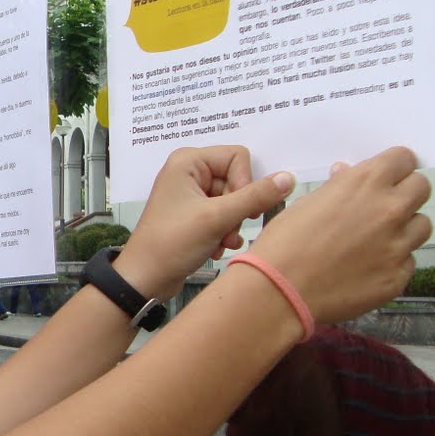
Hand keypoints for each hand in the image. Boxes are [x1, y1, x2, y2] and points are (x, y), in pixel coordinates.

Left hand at [117, 146, 296, 299]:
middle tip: (226, 229)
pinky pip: (224, 213)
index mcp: (188, 160)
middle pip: (237, 179)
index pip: (238, 156)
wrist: (145, 278)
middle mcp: (189, 170)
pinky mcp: (194, 212)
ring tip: (221, 241)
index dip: (244, 183)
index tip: (235, 209)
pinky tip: (216, 247)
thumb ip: (255, 197)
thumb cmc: (172, 243)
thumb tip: (289, 178)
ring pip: (234, 199)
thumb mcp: (217, 218)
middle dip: (237, 209)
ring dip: (232, 224)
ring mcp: (191, 192)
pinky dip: (224, 231)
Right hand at [247, 146, 430, 323]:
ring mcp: (397, 245)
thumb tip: (348, 176)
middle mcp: (389, 210)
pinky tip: (367, 266)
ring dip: (405, 228)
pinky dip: (393, 261)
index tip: (390, 175)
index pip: (405, 159)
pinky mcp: (397, 277)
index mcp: (366, 183)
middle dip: (406, 192)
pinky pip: (408, 261)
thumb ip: (339, 187)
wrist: (279, 291)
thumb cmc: (285, 245)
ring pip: (422, 225)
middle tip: (386, 205)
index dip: (396, 167)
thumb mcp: (307, 202)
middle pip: (422, 187)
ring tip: (378, 239)